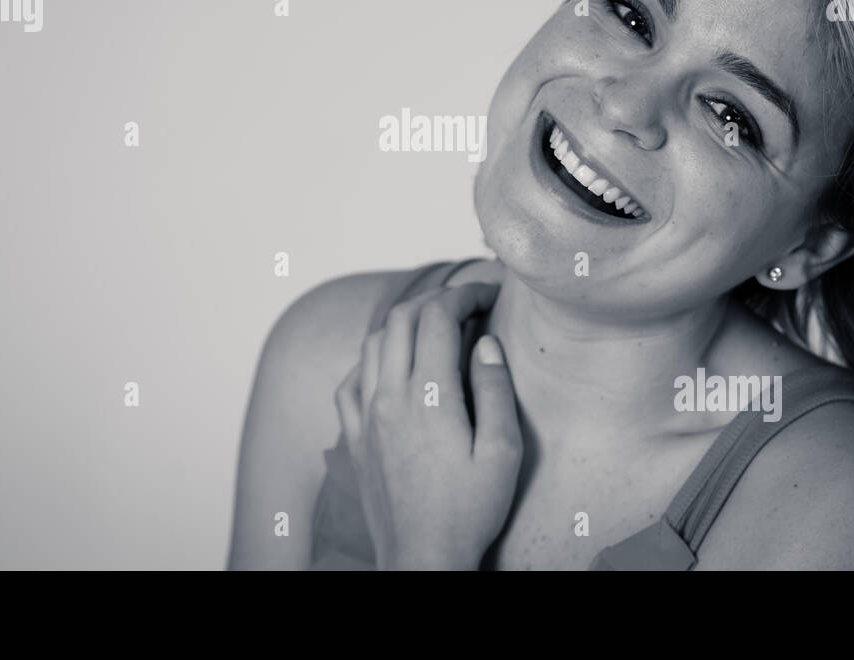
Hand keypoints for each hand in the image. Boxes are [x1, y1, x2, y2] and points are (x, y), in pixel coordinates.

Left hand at [334, 280, 522, 569]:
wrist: (422, 559)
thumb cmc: (468, 512)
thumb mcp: (503, 452)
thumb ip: (494, 390)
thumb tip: (485, 343)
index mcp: (429, 396)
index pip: (438, 317)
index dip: (464, 293)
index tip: (487, 294)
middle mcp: (390, 397)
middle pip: (401, 319)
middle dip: (435, 299)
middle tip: (465, 303)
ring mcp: (366, 416)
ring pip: (373, 343)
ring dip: (403, 323)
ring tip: (433, 328)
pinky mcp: (354, 438)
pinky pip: (350, 381)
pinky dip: (372, 360)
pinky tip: (391, 368)